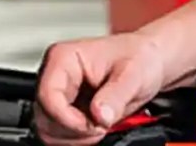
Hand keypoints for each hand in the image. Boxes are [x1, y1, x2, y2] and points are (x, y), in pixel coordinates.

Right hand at [34, 33, 166, 145]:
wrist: (150, 63)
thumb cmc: (140, 57)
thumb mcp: (134, 74)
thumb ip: (115, 95)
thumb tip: (100, 115)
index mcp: (64, 58)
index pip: (47, 96)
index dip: (68, 118)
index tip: (94, 124)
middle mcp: (55, 75)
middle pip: (45, 118)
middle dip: (75, 130)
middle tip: (102, 124)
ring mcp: (59, 94)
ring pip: (49, 130)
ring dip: (76, 136)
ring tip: (102, 124)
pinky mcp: (65, 110)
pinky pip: (61, 135)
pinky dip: (79, 138)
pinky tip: (97, 126)